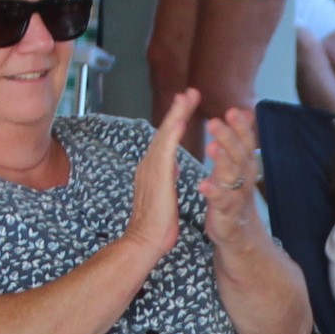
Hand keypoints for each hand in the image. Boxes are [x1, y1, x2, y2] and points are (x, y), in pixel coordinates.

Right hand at [121, 91, 197, 265]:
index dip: (177, 120)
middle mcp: (149, 164)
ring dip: (176, 114)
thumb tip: (173, 166)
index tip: (187, 104)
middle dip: (178, 109)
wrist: (144, 242)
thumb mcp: (165, 195)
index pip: (167, 139)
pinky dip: (172, 134)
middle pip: (165, 131)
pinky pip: (166, 151)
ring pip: (165, 135)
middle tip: (190, 91)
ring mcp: (151, 169)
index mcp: (153, 168)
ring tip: (187, 97)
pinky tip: (180, 120)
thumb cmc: (156, 225)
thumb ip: (167, 178)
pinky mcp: (157, 177)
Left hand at [198, 107, 265, 244]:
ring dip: (222, 160)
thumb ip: (239, 138)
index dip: (240, 126)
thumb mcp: (237, 164)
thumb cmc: (233, 192)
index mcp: (245, 163)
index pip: (246, 141)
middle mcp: (245, 176)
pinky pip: (221, 201)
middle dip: (228, 137)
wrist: (239, 232)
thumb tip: (245, 111)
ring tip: (211, 147)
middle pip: (239, 154)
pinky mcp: (227, 212)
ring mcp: (237, 194)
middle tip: (215, 122)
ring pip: (232, 175)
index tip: (232, 111)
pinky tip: (203, 184)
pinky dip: (213, 192)